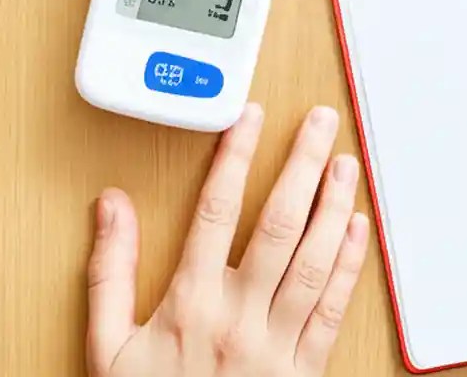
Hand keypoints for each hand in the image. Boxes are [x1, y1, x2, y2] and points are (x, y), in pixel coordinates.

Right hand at [86, 105, 368, 376]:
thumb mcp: (107, 347)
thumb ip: (109, 272)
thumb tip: (110, 205)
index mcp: (190, 304)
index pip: (217, 212)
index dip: (236, 157)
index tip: (249, 116)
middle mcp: (239, 317)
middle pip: (279, 225)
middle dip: (302, 166)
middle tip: (320, 122)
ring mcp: (277, 343)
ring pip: (315, 261)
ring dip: (335, 206)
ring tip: (346, 162)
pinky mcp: (305, 368)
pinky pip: (333, 308)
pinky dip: (352, 264)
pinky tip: (359, 227)